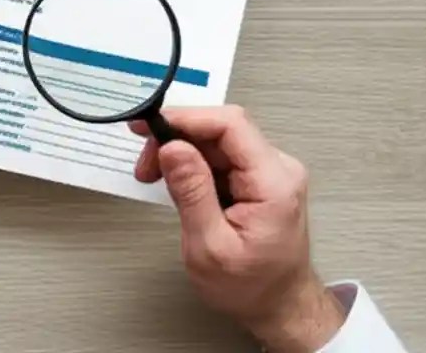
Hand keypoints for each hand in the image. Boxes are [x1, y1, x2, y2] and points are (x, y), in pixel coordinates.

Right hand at [133, 107, 344, 351]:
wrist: (280, 307)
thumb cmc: (251, 288)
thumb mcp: (210, 247)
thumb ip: (191, 193)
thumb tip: (172, 148)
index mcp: (273, 183)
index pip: (230, 126)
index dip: (186, 119)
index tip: (149, 126)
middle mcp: (278, 169)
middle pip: (221, 129)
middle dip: (176, 138)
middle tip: (145, 164)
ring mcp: (271, 172)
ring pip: (218, 141)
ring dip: (181, 152)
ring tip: (154, 176)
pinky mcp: (259, 178)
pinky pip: (222, 156)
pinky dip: (193, 163)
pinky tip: (177, 182)